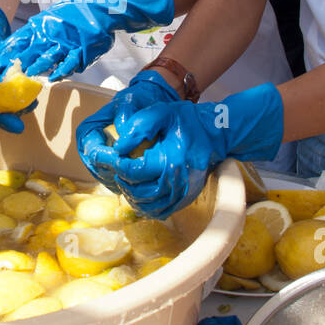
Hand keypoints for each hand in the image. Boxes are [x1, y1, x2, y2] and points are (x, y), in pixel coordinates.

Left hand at [0, 0, 174, 81]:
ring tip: (25, 76)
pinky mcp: (80, 49)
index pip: (18, 40)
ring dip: (35, 67)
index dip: (4, 52)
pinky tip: (53, 78)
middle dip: (12, 64)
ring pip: (47, 56)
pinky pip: (70, 61)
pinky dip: (61, 70)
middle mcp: (50, 33)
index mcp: (42, 25)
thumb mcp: (53, 16)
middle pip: (27, 51)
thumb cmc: (77, 13)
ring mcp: (66, 42)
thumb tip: (22, 40)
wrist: (102, 8)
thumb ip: (40, 28)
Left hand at [85, 83, 283, 218]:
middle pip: (140, 192)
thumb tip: (119, 147)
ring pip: (149, 206)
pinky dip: (146, 207)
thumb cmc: (186, 120)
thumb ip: (138, 127)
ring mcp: (183, 193)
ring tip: (124, 181)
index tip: (109, 156)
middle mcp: (178, 181)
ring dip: (132, 196)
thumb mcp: (161, 113)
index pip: (134, 171)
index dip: (116, 165)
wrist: (215, 133)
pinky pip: (161, 211)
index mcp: (170, 159)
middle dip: (122, 182)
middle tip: (115, 169)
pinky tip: (137, 195)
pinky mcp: (186, 199)